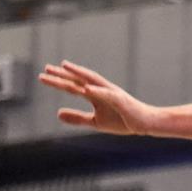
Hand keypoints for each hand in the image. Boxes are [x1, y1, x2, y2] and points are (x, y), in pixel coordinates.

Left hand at [39, 61, 154, 134]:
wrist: (147, 123)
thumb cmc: (123, 120)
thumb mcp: (95, 121)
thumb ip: (77, 117)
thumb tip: (57, 113)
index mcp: (95, 94)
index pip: (74, 85)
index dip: (59, 80)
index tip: (44, 75)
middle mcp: (102, 89)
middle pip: (79, 79)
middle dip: (63, 74)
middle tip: (46, 68)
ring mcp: (111, 93)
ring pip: (91, 81)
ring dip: (78, 74)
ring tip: (64, 67)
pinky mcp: (121, 100)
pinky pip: (107, 94)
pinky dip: (96, 91)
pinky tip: (85, 88)